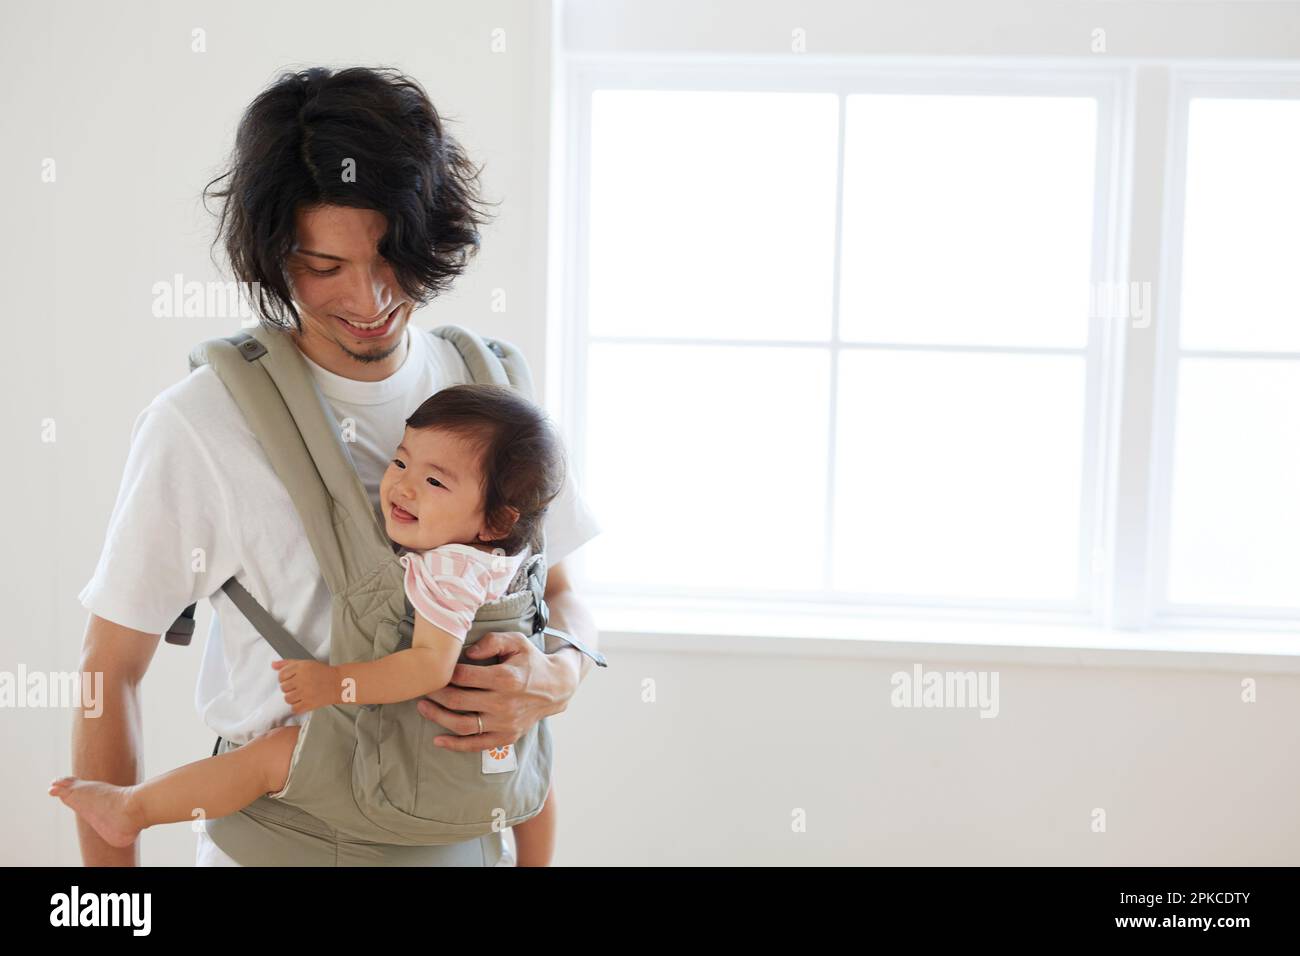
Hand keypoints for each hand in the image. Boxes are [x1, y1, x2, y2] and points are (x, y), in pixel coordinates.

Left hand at [272, 659, 340, 714]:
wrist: (339, 683)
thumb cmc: (322, 673)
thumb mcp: (305, 663)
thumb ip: (287, 664)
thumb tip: (273, 665)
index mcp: (301, 667)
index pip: (281, 675)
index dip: (285, 678)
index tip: (293, 679)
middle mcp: (302, 679)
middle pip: (283, 688)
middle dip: (290, 688)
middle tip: (300, 686)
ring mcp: (305, 692)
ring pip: (287, 699)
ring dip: (293, 698)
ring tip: (302, 694)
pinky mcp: (309, 703)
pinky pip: (294, 709)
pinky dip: (298, 707)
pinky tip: (304, 701)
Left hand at [416, 631, 578, 750]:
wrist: (556, 687)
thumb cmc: (531, 662)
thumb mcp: (516, 642)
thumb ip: (492, 641)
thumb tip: (467, 653)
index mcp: (506, 678)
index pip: (464, 677)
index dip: (445, 673)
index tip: (434, 670)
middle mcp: (505, 703)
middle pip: (458, 701)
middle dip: (435, 694)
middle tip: (423, 688)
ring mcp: (505, 723)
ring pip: (463, 725)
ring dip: (438, 718)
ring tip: (423, 707)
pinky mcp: (506, 737)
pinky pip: (475, 744)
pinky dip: (454, 745)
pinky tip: (437, 739)